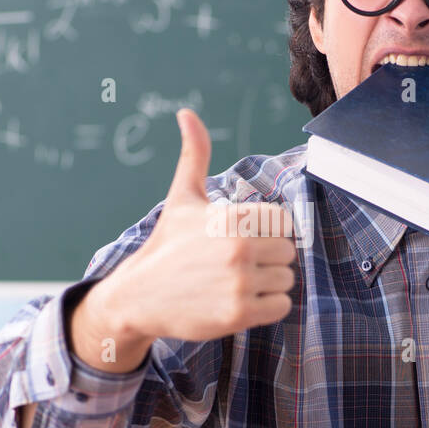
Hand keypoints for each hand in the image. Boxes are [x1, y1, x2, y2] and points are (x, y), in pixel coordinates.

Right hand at [106, 108, 297, 342]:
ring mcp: (240, 283)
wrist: (139, 295)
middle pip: (289, 253)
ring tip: (236, 282)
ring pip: (287, 280)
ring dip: (268, 284)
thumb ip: (195, 154)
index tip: (241, 239)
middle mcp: (239, 248)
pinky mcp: (239, 314)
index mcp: (233, 217)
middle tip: (237, 264)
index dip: (267, 231)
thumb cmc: (168, 243)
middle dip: (268, 259)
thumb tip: (186, 113)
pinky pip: (281, 307)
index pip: (284, 223)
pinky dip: (267, 307)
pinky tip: (240, 301)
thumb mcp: (183, 197)